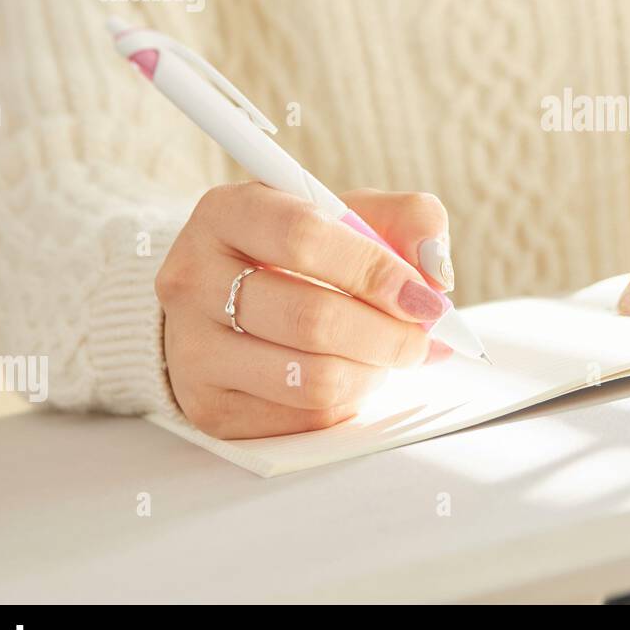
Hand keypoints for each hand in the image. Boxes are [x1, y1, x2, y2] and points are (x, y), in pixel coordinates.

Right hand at [156, 183, 456, 438]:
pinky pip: (303, 416)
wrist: (227, 302)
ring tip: (387, 353)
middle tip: (421, 335)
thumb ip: (408, 219)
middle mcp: (192, 279)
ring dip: (371, 370)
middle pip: (311, 317)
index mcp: (226, 214)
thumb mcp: (350, 213)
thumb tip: (437, 269)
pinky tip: (353, 373)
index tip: (423, 294)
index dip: (375, 269)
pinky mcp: (209, 407)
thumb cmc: (299, 253)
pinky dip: (349, 399)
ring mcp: (193, 348)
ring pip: (310, 377)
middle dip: (387, 333)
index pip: (304, 237)